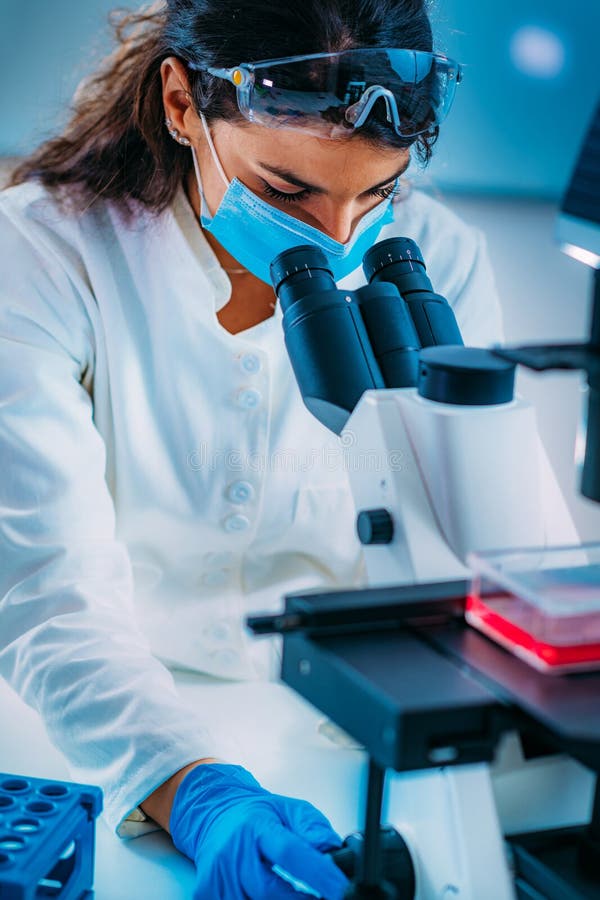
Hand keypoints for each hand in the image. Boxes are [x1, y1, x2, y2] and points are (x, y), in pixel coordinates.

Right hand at [169, 762, 349, 899]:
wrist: (215, 815)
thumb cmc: (257, 815)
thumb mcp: (290, 810)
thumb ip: (314, 829)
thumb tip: (335, 852)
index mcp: (257, 826)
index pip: (289, 852)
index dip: (317, 874)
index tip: (340, 888)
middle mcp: (234, 851)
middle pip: (270, 891)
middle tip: (319, 898)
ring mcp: (218, 875)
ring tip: (289, 894)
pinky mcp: (207, 892)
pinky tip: (261, 894)